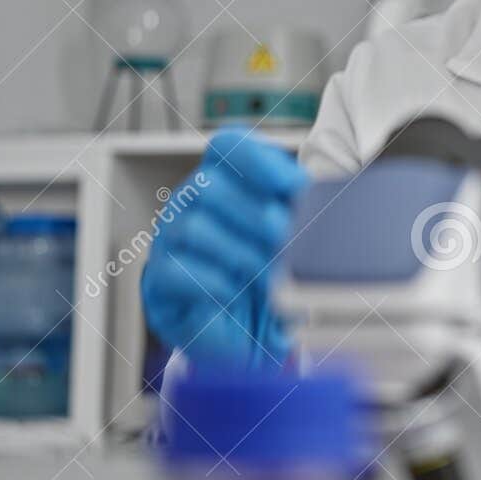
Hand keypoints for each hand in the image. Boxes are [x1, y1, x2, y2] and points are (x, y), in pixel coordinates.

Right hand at [142, 127, 308, 366]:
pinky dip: (214, 282)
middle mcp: (190, 202)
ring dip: (239, 250)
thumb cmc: (268, 275)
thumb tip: (321, 202)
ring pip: (193, 226)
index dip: (259, 160)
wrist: (243, 333)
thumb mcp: (292, 241)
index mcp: (223, 179)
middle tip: (285, 237)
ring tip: (268, 272)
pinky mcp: (159, 279)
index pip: (228, 146)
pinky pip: (178, 270)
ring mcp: (168, 239)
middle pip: (209, 184)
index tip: (296, 186)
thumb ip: (301, 216)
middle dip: (254, 212)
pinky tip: (237, 292)